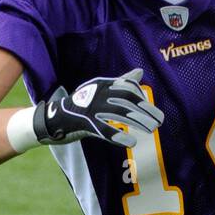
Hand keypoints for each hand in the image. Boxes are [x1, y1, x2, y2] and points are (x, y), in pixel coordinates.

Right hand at [32, 71, 163, 147]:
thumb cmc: (82, 105)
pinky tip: (132, 142)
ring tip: (152, 130)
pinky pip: (104, 130)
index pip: (127, 88)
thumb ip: (121, 82)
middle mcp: (97, 94)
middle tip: (159, 121)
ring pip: (119, 114)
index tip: (152, 110)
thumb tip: (140, 72)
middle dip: (146, 110)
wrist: (54, 118)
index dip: (142, 98)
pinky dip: (119, 136)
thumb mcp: (101, 90)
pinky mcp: (84, 124)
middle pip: (126, 100)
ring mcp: (90, 108)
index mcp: (102, 85)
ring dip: (138, 122)